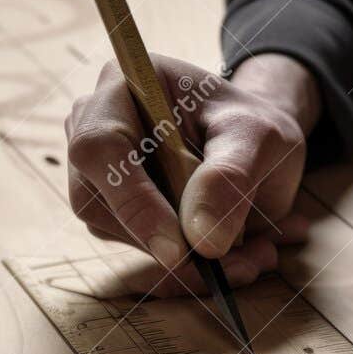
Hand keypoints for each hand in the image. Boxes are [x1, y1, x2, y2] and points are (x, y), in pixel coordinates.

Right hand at [66, 53, 320, 293]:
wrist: (255, 144)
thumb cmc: (252, 126)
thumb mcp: (259, 137)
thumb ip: (231, 176)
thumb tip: (202, 239)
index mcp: (123, 87)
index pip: (101, 147)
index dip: (133, 201)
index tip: (179, 250)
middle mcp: (93, 128)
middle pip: (99, 201)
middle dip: (168, 242)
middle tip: (237, 263)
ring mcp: (96, 174)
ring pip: (119, 234)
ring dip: (187, 261)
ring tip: (253, 256)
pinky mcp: (112, 213)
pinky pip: (139, 251)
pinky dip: (189, 267)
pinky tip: (236, 257)